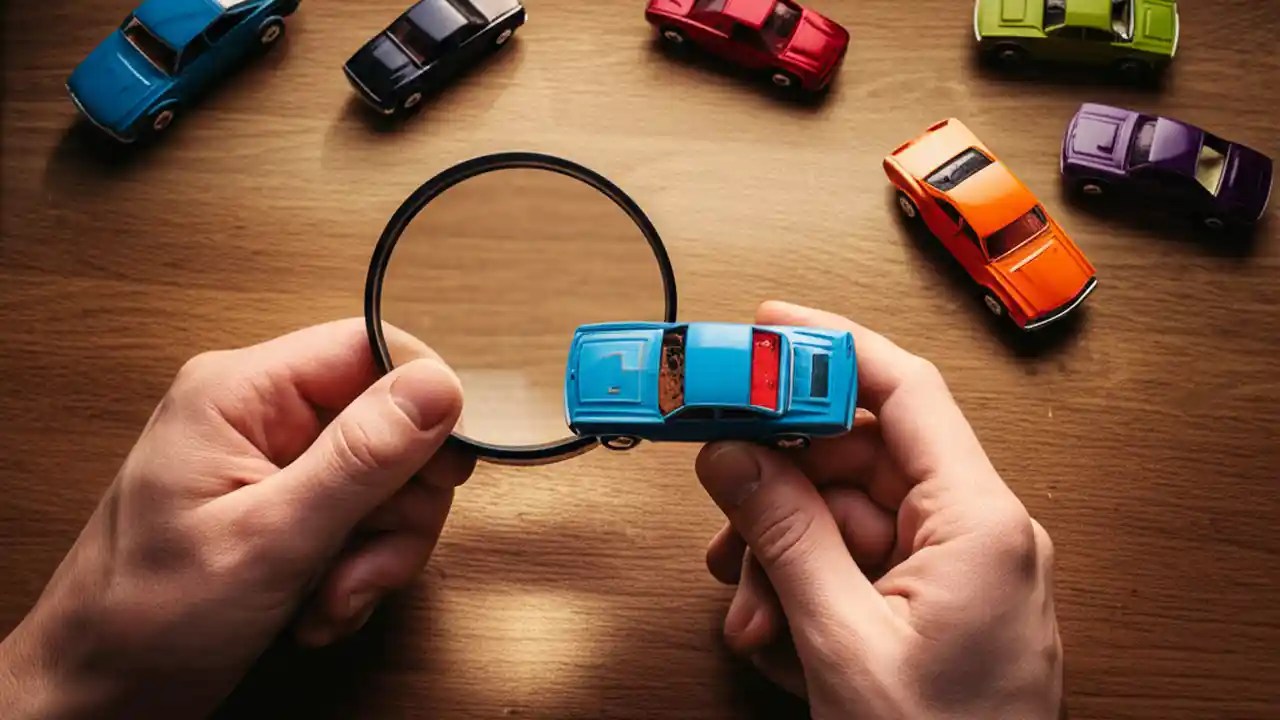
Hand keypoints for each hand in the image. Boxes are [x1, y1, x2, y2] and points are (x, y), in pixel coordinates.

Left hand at [0, 319, 471, 719]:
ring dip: (379, 551)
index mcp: (240, 393)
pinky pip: (365, 519)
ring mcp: (275, 462)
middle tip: (368, 562)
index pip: (371, 348)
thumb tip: (436, 387)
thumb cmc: (145, 621)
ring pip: (388, 480)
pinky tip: (320, 604)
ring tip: (333, 596)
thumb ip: (359, 458)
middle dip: (397, 505)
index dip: (425, 403)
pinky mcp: (288, 506)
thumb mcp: (269, 539)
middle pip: (391, 423)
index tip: (444, 470)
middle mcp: (260, 415)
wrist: (100, 697)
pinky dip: (359, 569)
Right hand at [697, 302, 1060, 718]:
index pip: (904, 390)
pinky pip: (859, 563)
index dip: (829, 345)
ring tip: (748, 603)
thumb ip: (784, 535)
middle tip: (720, 495)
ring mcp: (957, 572)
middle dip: (780, 485)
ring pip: (847, 515)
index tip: (763, 326)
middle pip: (858, 458)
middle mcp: (978, 534)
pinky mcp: (935, 605)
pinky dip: (807, 585)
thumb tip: (735, 455)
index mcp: (981, 524)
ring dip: (783, 550)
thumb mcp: (842, 641)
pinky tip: (776, 627)